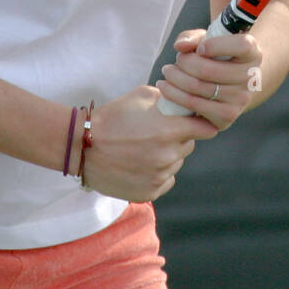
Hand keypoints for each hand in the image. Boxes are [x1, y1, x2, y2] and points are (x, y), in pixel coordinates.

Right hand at [79, 86, 216, 201]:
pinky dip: (159, 173)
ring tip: (146, 148)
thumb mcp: (140, 96)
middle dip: (180, 138)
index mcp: (169, 131)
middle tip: (162, 132)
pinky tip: (142, 164)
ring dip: (168, 156)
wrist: (83, 147)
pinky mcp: (148, 192)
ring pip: (176, 164)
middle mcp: (167, 156)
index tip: (199, 122)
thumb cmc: (111, 118)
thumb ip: (166, 97)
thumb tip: (182, 99)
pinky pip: (166, 180)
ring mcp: (158, 177)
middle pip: (189, 146)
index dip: (202, 123)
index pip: (205, 128)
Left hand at [156, 28, 263, 130]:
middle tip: (177, 60)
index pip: (241, 46)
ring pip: (198, 88)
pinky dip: (175, 96)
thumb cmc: (217, 57)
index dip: (215, 45)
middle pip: (208, 69)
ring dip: (175, 78)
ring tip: (168, 72)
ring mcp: (240, 100)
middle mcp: (250, 77)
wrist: (229, 84)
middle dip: (184, 62)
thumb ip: (194, 38)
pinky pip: (195, 105)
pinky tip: (167, 88)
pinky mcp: (227, 116)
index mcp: (252, 53)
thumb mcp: (209, 40)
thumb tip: (180, 46)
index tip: (200, 48)